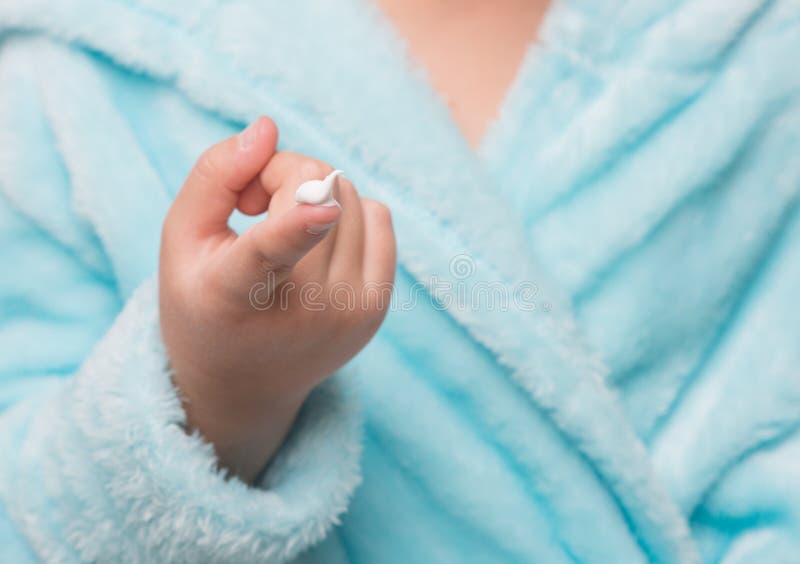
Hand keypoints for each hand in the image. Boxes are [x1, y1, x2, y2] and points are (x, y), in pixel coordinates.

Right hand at [159, 117, 395, 482]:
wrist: (244, 383)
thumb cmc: (204, 300)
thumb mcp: (182, 239)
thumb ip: (214, 176)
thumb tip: (268, 127)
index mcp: (234, 297)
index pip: (270, 254)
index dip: (299, 225)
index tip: (321, 211)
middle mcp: (302, 312)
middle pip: (317, 187)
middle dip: (282, 177)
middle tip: (253, 209)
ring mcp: (348, 314)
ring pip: (348, 194)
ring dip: (314, 192)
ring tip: (283, 230)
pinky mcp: (377, 309)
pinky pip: (378, 217)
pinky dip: (347, 211)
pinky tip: (317, 239)